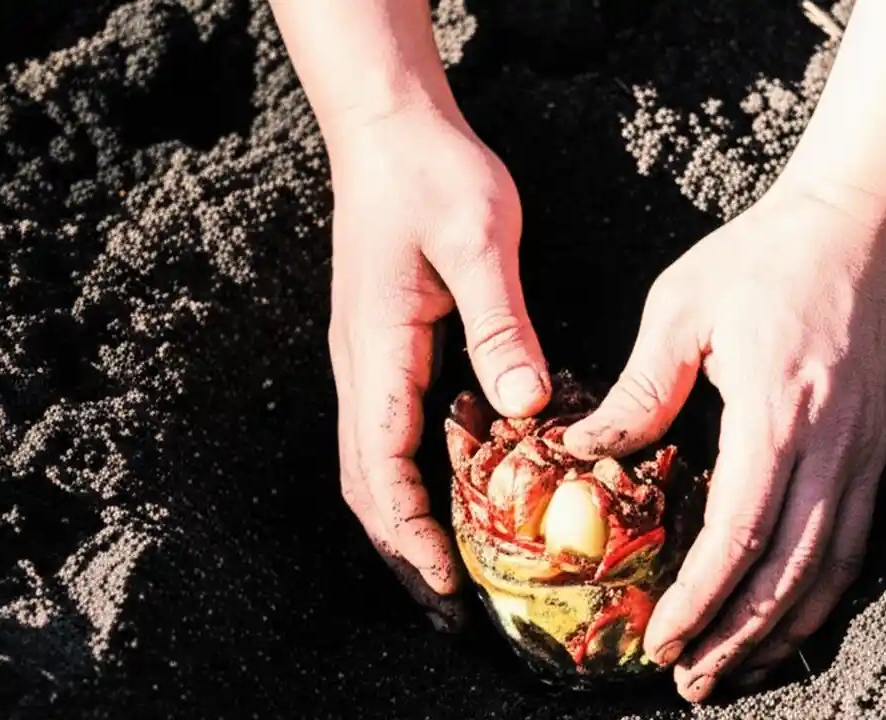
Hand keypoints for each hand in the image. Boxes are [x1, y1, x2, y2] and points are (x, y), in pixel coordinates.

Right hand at [326, 109, 550, 626]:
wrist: (388, 132)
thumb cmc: (433, 176)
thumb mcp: (479, 239)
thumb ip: (498, 323)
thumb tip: (524, 407)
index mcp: (377, 349)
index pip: (381, 465)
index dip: (411, 533)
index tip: (449, 585)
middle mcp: (361, 366)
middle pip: (365, 484)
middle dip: (403, 551)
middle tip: (452, 609)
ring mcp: (367, 360)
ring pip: (371, 466)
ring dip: (404, 524)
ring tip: (449, 576)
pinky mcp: (385, 350)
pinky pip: (390, 435)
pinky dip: (412, 483)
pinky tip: (452, 500)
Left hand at [563, 182, 885, 698]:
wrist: (861, 223)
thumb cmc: (763, 256)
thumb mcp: (680, 310)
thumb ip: (638, 390)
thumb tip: (583, 451)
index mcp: (777, 413)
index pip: (741, 531)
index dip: (701, 596)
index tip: (661, 637)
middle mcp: (834, 446)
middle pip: (789, 571)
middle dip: (738, 636)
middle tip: (689, 680)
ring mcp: (865, 451)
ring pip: (830, 570)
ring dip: (781, 629)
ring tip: (732, 670)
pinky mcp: (878, 448)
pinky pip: (854, 541)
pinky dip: (818, 592)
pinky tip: (785, 617)